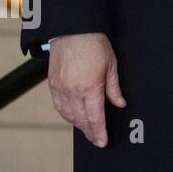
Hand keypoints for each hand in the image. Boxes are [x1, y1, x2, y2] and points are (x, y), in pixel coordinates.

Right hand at [47, 32, 125, 146]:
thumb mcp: (111, 65)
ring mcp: (61, 88)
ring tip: (87, 129)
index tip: (102, 141)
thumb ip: (114, 88)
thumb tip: (119, 103)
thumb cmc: (94, 44)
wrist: (73, 30)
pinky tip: (73, 117)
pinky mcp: (52, 84)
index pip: (95, 117)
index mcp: (91, 87)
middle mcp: (74, 91)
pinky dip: (66, 114)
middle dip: (90, 132)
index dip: (99, 132)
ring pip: (68, 115)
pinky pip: (59, 106)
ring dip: (78, 124)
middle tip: (96, 139)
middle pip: (81, 119)